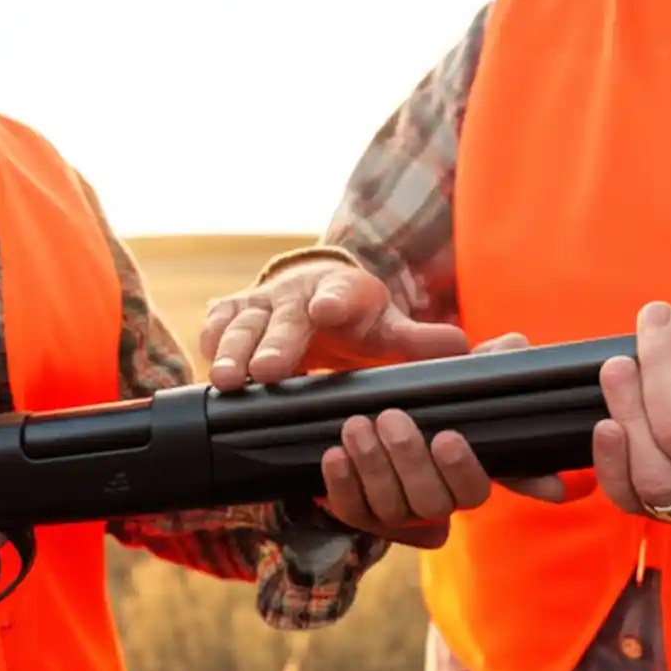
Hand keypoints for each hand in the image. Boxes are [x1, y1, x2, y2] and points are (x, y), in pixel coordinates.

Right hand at [201, 257, 467, 389]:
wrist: (313, 297)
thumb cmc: (354, 320)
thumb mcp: (387, 327)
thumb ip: (418, 342)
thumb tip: (461, 347)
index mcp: (344, 292)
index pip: (341, 294)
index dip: (333, 301)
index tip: (325, 310)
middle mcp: (297, 293)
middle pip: (284, 315)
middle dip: (275, 341)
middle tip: (271, 369)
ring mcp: (260, 303)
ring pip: (242, 322)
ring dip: (233, 348)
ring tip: (230, 378)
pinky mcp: (230, 314)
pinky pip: (214, 326)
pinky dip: (208, 345)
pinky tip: (208, 371)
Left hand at [318, 333, 567, 547]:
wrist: (367, 408)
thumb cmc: (425, 392)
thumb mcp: (458, 372)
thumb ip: (491, 360)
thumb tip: (514, 347)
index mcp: (465, 474)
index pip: (476, 489)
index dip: (464, 470)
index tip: (447, 437)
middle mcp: (434, 502)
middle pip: (432, 503)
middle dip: (410, 460)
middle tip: (392, 417)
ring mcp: (395, 512)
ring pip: (390, 508)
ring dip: (372, 466)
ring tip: (357, 425)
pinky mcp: (359, 512)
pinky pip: (351, 511)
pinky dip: (343, 484)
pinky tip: (336, 453)